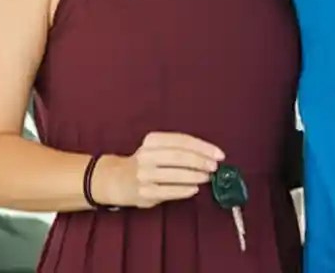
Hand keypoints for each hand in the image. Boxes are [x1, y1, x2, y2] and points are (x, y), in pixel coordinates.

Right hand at [97, 132, 225, 208]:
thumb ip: (179, 150)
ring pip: (175, 174)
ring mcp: (144, 175)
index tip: (219, 154)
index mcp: (152, 140)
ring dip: (195, 176)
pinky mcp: (144, 193)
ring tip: (207, 178)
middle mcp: (146, 155)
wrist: (116, 179)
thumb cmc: (145, 163)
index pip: (182, 141)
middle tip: (214, 167)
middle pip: (179, 156)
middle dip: (200, 161)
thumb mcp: (157, 149)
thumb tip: (210, 157)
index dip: (203, 147)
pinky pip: (169, 191)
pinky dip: (184, 190)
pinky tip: (194, 190)